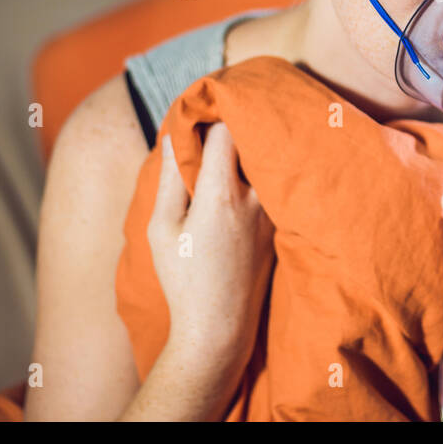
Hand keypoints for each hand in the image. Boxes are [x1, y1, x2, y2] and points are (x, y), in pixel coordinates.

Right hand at [148, 123, 273, 381]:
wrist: (220, 327)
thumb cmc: (183, 280)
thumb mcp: (162, 228)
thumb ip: (171, 178)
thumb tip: (174, 136)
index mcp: (222, 195)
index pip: (226, 130)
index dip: (212, 116)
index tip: (197, 115)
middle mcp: (256, 198)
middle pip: (253, 138)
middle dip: (235, 126)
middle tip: (213, 125)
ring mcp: (273, 212)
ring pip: (266, 161)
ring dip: (249, 152)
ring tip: (225, 155)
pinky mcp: (280, 225)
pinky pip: (273, 185)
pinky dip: (259, 175)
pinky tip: (243, 181)